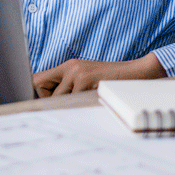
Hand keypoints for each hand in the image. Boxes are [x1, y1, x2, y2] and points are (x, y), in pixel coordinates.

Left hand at [33, 53, 165, 97]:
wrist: (137, 74)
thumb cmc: (112, 82)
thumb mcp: (87, 80)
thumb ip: (69, 87)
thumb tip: (48, 104)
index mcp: (68, 66)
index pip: (37, 79)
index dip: (37, 94)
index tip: (44, 104)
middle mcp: (70, 67)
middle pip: (39, 87)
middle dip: (48, 101)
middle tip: (64, 107)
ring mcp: (77, 72)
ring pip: (56, 97)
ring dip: (65, 106)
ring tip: (82, 105)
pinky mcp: (85, 79)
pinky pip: (71, 100)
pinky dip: (78, 106)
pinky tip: (90, 103)